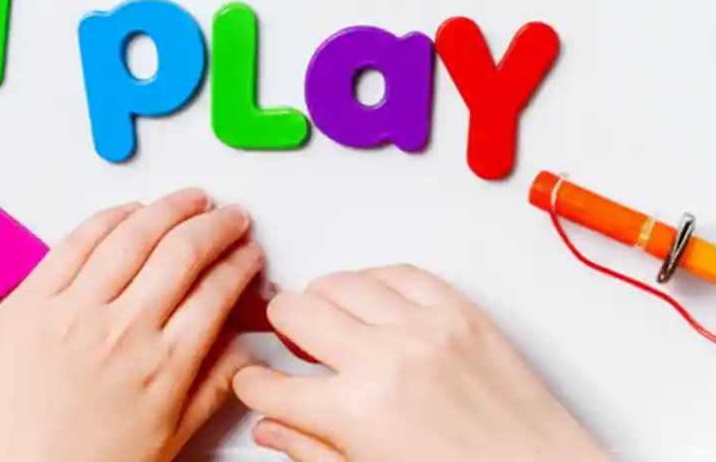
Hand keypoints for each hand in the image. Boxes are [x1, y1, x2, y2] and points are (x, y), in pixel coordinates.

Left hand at [0, 188, 262, 461]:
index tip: (248, 254)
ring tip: (190, 201)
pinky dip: (109, 217)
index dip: (241, 263)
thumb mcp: (168, 438)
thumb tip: (245, 351)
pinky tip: (129, 211)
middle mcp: (123, 330)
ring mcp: (73, 311)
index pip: (218, 290)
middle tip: (230, 219)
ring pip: (135, 234)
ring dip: (172, 208)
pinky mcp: (29, 301)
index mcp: (164, 366)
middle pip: (185, 251)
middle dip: (218, 226)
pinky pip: (75, 242)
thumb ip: (212, 387)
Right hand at [233, 265, 608, 461]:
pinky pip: (402, 271)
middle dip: (280, 326)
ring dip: (325, 298)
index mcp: (354, 413)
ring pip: (344, 281)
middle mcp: (385, 359)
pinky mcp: (461, 311)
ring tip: (329, 317)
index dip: (253, 383)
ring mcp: (425, 327)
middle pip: (297, 311)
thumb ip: (314, 450)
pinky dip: (379, 281)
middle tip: (287, 341)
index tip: (257, 381)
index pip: (269, 382)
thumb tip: (273, 428)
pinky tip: (375, 299)